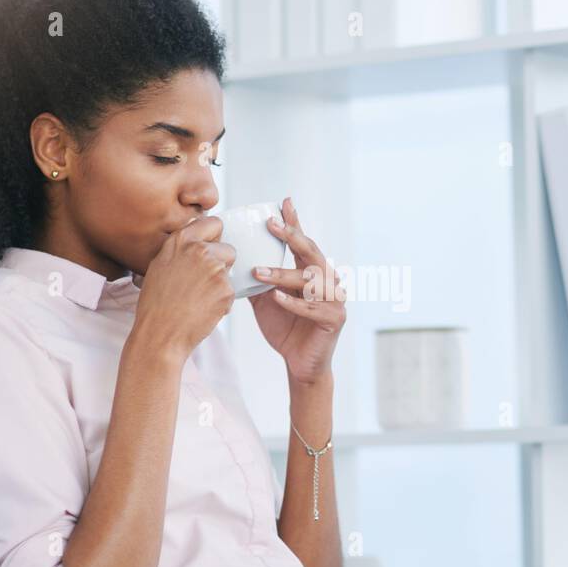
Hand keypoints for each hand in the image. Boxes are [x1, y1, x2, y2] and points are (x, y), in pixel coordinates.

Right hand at [131, 215, 235, 361]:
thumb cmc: (156, 304)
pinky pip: (231, 291)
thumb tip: (200, 241)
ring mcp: (215, 269)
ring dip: (220, 283)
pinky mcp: (226, 289)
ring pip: (230, 271)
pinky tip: (203, 309)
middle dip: (222, 263)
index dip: (214, 238)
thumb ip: (182, 249)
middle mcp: (199, 250)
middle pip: (228, 248)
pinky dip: (221, 301)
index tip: (209, 249)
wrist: (160, 334)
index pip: (213, 223)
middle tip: (202, 282)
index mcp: (181, 241)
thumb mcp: (160, 265)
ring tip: (198, 298)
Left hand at [247, 197, 346, 384]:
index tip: (284, 202)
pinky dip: (294, 302)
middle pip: (311, 253)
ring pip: (310, 280)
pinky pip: (312, 307)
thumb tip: (233, 259)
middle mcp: (327, 281)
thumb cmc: (285, 329)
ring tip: (258, 272)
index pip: (302, 243)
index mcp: (311, 273)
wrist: (300, 364)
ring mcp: (334, 299)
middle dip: (291, 236)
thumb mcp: (266, 300)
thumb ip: (258, 280)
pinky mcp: (335, 319)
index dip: (295, 222)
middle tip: (271, 224)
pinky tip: (276, 297)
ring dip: (283, 274)